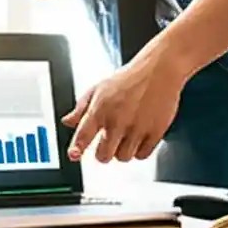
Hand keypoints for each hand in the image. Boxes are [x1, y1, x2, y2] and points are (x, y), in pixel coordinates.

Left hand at [61, 53, 183, 163]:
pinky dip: (139, 151)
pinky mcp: (155, 132)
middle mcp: (118, 120)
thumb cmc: (129, 79)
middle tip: (108, 144)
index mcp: (100, 109)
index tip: (74, 155)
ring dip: (122, 152)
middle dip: (103, 153)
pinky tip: (138, 138)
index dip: (77, 148)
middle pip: (103, 156)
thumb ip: (81, 108)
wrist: (159, 70)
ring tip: (125, 137)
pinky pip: (142, 155)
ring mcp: (137, 127)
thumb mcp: (99, 88)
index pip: (83, 135)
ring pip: (123, 158)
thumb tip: (68, 122)